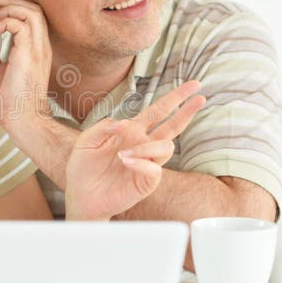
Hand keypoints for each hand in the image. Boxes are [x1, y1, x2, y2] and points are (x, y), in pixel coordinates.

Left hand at [0, 0, 51, 122]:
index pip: (31, 14)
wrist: (22, 119)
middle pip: (33, 8)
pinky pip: (22, 25)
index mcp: (35, 47)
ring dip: (8, 8)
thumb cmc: (12, 100)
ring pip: (31, 12)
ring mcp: (38, 49)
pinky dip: (5, 22)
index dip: (12, 3)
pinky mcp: (30, 54)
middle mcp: (40, 45)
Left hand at [64, 80, 205, 219]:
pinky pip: (155, 169)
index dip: (175, 98)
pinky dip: (142, 163)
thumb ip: (102, 127)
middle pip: (172, 125)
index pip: (158, 111)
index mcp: (131, 131)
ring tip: (122, 155)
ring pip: (166, 148)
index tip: (194, 85)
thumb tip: (125, 122)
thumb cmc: (82, 168)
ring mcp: (147, 164)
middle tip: (201, 98)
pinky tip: (126, 162)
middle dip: (186, 111)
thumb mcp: (85, 141)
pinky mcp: (146, 182)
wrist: (80, 197)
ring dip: (147, 147)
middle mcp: (143, 145)